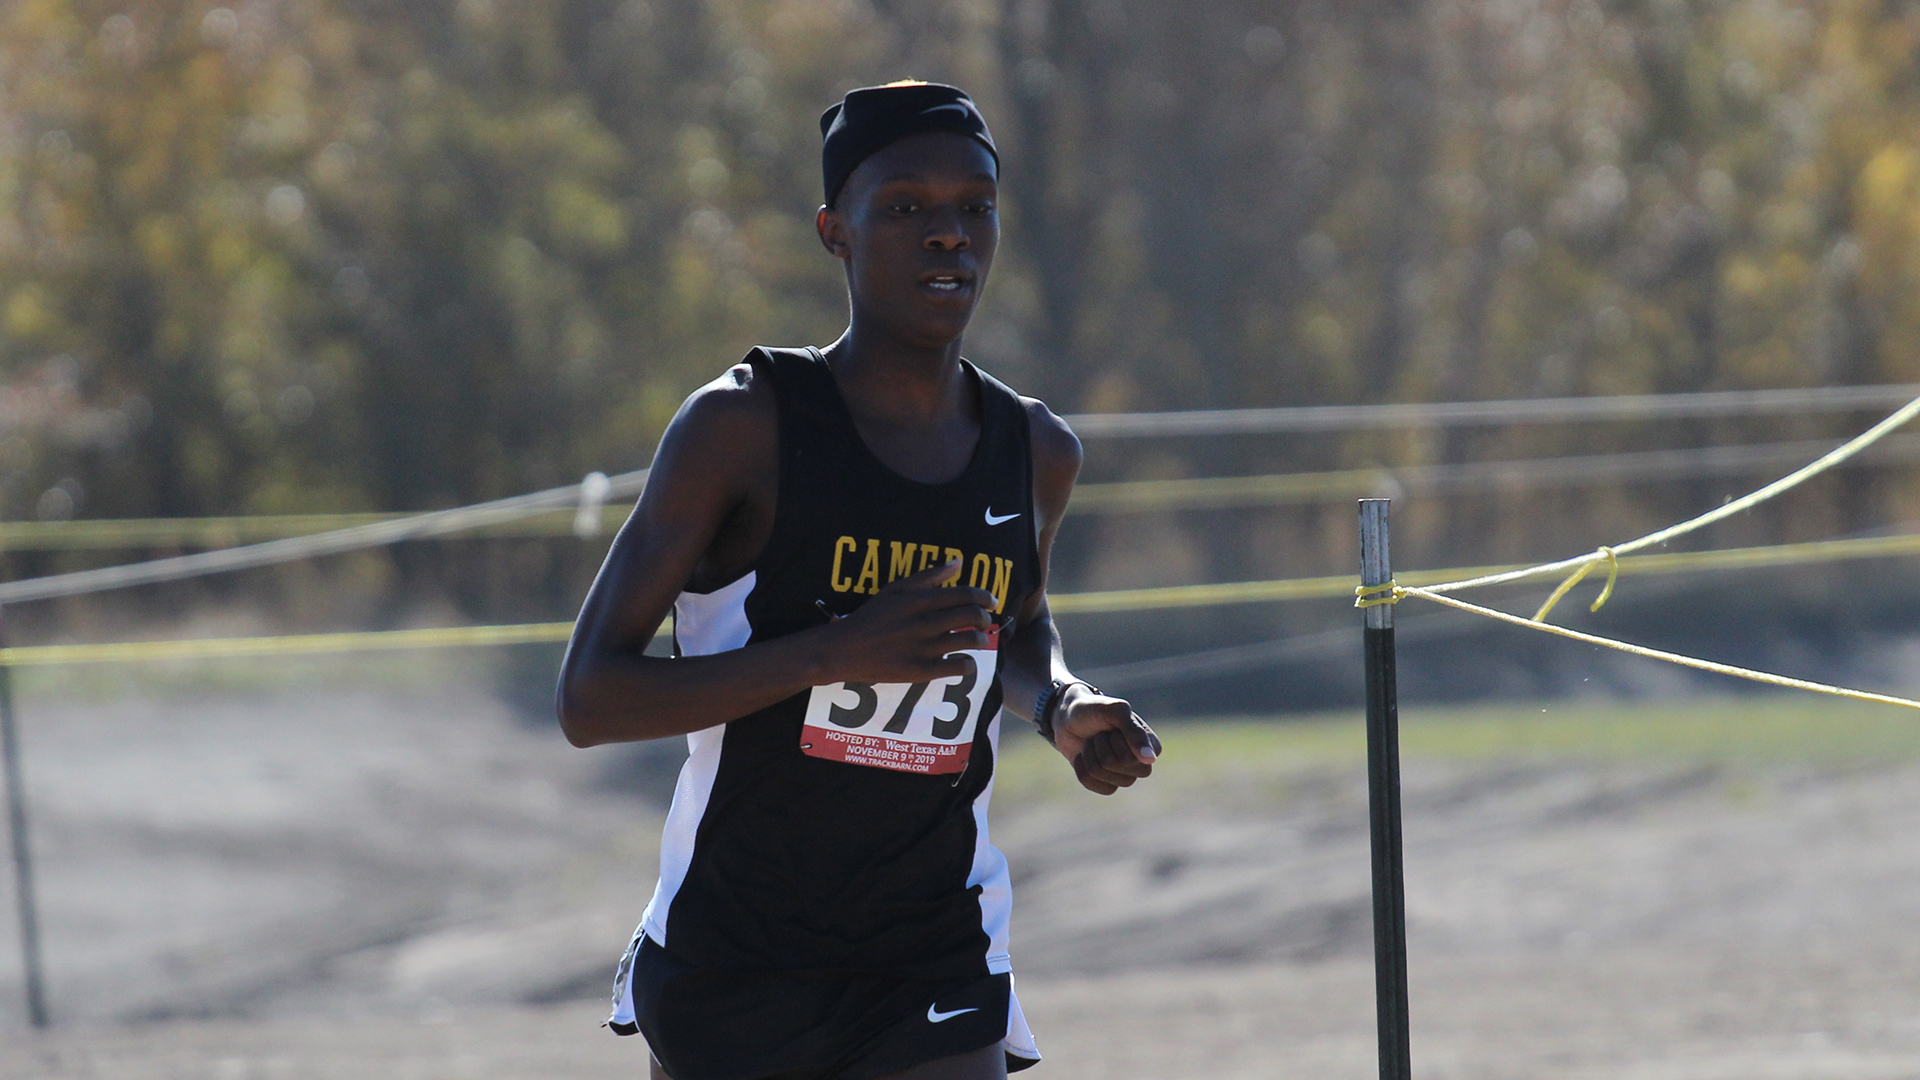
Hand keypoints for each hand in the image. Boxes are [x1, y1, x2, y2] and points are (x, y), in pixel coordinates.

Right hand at [817, 560, 997, 684]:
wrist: (844, 650)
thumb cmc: (871, 617)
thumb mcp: (895, 589)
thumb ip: (929, 576)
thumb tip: (958, 562)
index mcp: (919, 600)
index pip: (965, 594)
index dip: (985, 597)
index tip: (991, 602)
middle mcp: (924, 622)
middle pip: (972, 616)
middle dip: (986, 618)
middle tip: (985, 621)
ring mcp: (923, 648)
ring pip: (970, 641)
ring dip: (982, 639)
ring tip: (979, 640)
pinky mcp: (921, 671)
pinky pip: (959, 668)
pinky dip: (969, 664)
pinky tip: (964, 661)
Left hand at [1050, 685, 1159, 794]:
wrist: (1068, 717)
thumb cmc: (1095, 710)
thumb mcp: (1115, 711)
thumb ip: (1134, 731)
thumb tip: (1150, 760)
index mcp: (1151, 745)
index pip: (1132, 759)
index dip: (1114, 741)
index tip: (1113, 727)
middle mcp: (1141, 763)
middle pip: (1117, 769)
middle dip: (1101, 749)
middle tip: (1100, 735)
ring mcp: (1124, 775)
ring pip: (1103, 777)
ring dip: (1090, 756)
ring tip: (1092, 742)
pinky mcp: (1106, 783)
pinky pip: (1092, 785)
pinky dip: (1081, 768)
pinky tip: (1083, 756)